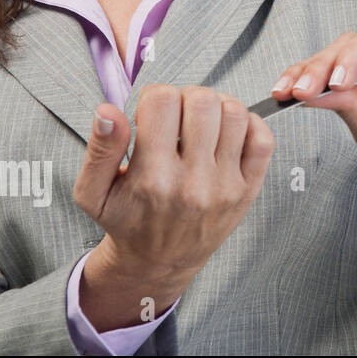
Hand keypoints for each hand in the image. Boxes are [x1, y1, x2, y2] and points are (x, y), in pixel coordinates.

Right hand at [72, 85, 275, 331]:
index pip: (162, 101)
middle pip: (202, 102)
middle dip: (186, 97)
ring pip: (235, 113)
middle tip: (177, 114)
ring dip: (217, 106)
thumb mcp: (93, 192)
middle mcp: (193, 181)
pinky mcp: (248, 189)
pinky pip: (263, 139)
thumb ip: (100, 149)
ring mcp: (225, 185)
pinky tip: (226, 132)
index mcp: (152, 178)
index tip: (151, 111)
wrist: (160, 261)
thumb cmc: (127, 221)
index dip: (154, 96)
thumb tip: (108, 110)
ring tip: (201, 121)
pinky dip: (249, 124)